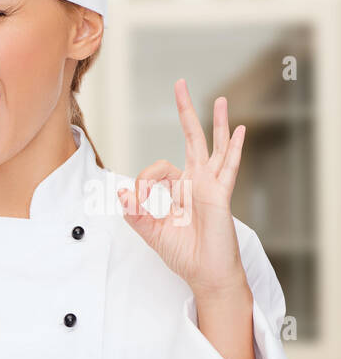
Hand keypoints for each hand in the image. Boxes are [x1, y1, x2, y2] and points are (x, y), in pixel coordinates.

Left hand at [117, 79, 249, 300]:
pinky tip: (239, 129)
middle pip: (191, 139)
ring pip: (214, 146)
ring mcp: (211, 186)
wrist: (206, 273)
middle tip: (180, 84)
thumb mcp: (151, 233)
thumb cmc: (183, 254)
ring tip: (220, 99)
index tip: (135, 199)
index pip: (157, 169)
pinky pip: (228, 167)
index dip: (142, 181)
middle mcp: (195, 183)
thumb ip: (135, 214)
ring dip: (216, 122)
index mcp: (178, 190)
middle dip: (185, 112)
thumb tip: (120, 192)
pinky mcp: (220, 195)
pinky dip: (234, 148)